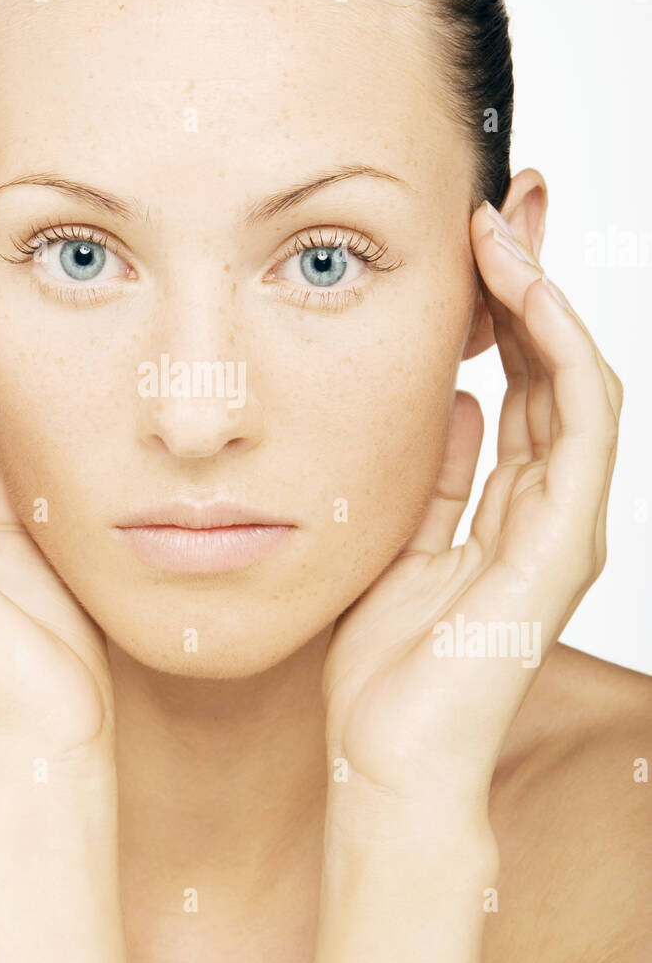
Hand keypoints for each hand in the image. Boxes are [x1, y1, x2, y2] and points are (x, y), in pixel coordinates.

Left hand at [321, 200, 622, 825]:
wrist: (389, 757)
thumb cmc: (386, 666)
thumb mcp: (401, 539)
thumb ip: (436, 473)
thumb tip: (451, 400)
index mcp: (510, 509)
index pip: (522, 385)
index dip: (505, 310)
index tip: (473, 241)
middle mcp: (550, 511)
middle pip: (554, 369)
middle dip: (531, 284)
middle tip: (503, 205)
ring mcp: (565, 527)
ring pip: (575, 383)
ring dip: (543, 300)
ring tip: (503, 231)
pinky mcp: (563, 546)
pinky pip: (578, 428)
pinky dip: (557, 354)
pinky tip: (521, 299)